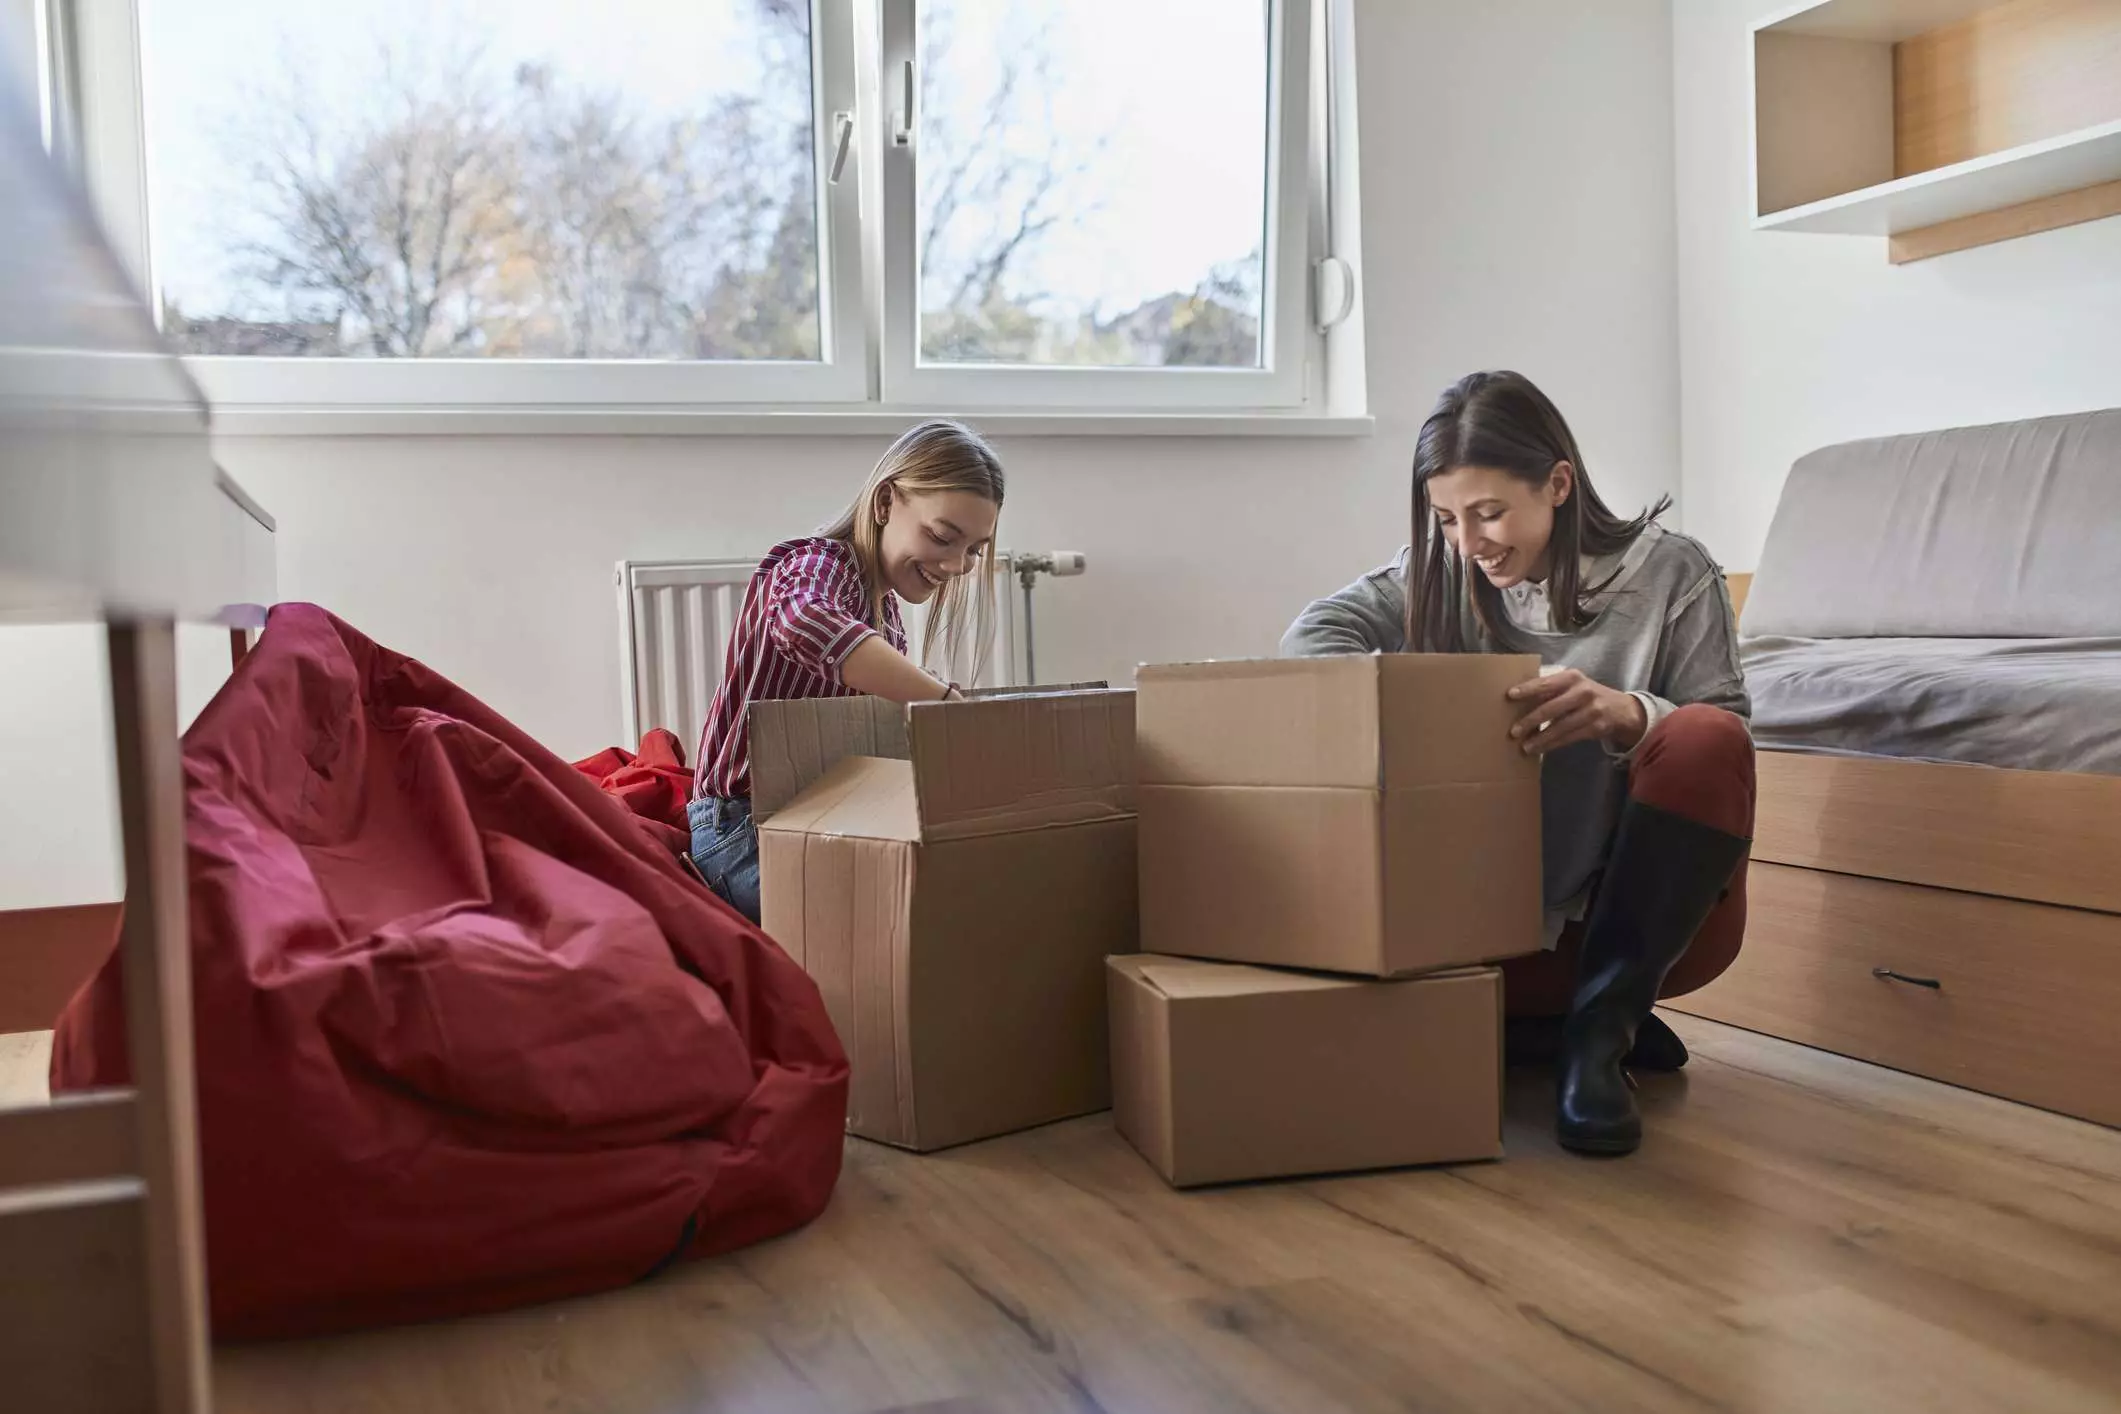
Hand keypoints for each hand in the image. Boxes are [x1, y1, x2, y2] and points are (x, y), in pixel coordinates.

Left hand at [1505, 669, 1646, 755]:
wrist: (1621, 709)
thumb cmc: (1585, 695)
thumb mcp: (1572, 685)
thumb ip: (1551, 690)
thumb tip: (1517, 703)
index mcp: (1572, 677)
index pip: (1546, 683)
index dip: (1528, 689)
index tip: (1510, 695)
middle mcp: (1583, 691)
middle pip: (1551, 707)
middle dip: (1530, 720)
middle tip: (1514, 731)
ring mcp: (1591, 710)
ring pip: (1560, 727)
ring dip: (1540, 739)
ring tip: (1525, 746)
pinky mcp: (1596, 727)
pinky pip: (1569, 738)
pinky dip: (1552, 745)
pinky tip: (1540, 749)